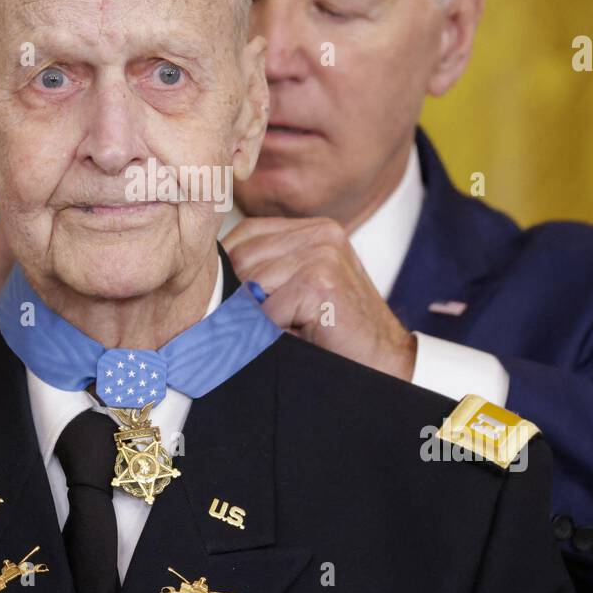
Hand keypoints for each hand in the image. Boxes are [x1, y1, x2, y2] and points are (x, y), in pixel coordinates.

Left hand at [222, 217, 416, 380]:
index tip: (225, 300)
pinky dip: (269, 333)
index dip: (229, 269)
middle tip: (242, 327)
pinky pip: (266, 310)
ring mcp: (322, 253)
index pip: (245, 235)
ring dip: (254, 319)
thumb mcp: (299, 292)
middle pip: (243, 258)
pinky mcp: (320, 280)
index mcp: (313, 229)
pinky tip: (291, 340)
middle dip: (235, 296)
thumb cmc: (336, 333)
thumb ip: (266, 273)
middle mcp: (319, 233)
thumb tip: (205, 278)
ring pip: (250, 285)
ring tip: (275, 335)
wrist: (387, 363)